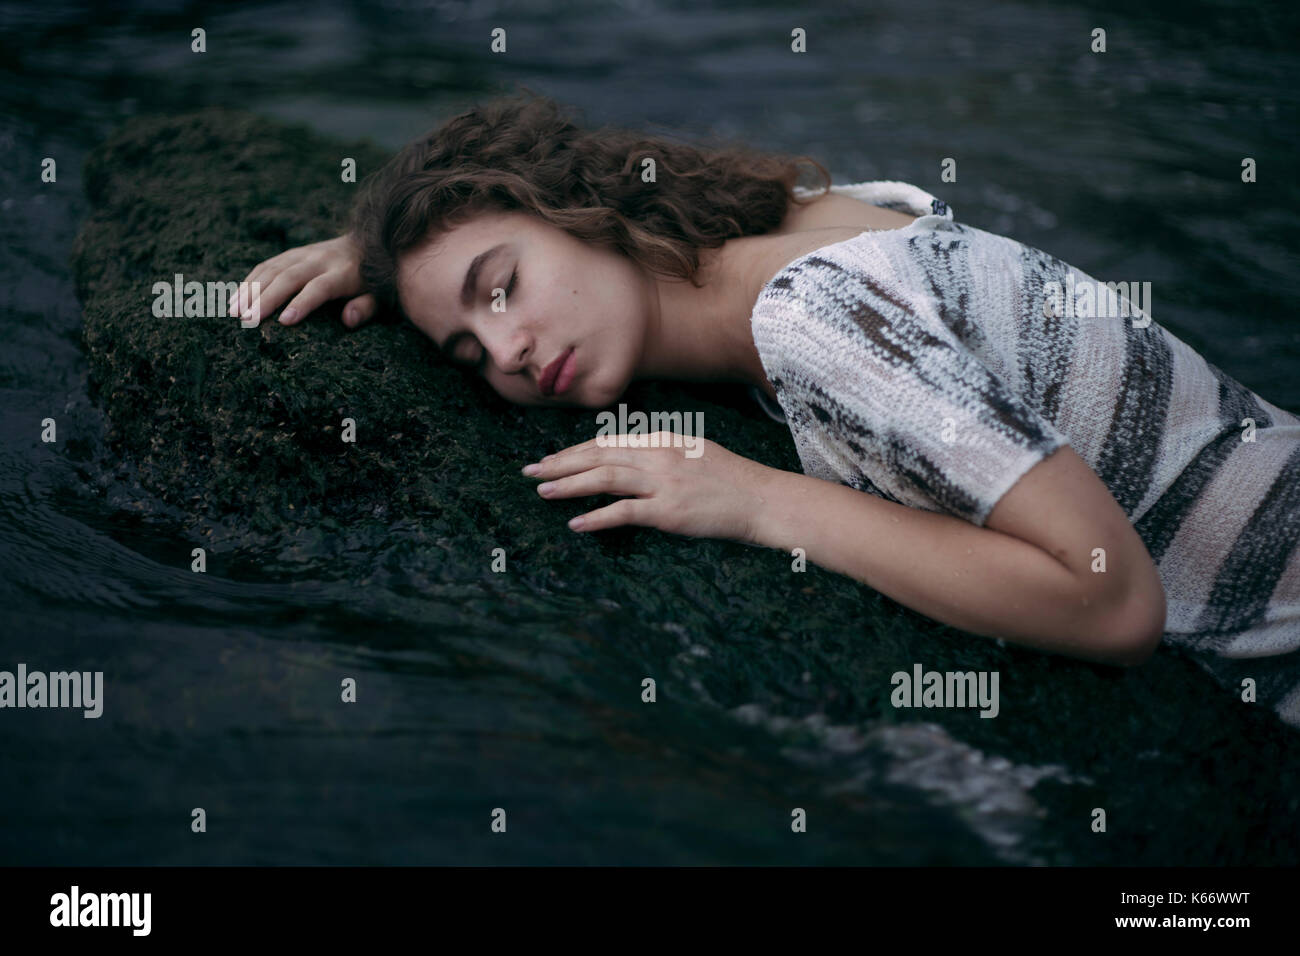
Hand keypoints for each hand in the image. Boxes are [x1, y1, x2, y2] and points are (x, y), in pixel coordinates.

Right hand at [228, 234, 376, 327]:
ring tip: (234, 312)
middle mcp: (320, 260)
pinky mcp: (292, 253)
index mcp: (343, 273)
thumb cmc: (373, 280)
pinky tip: (235, 299)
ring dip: (251, 290)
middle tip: (248, 321)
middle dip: (266, 299)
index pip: (319, 287)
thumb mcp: (379, 295)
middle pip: (289, 277)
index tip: (285, 321)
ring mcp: (303, 254)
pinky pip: (266, 265)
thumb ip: (366, 307)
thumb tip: (348, 320)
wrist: (368, 242)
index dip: (302, 303)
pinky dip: (249, 281)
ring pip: (272, 269)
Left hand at [522, 432, 774, 542]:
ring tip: (543, 492)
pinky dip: (596, 517)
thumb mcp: (691, 454)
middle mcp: (658, 456)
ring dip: (569, 485)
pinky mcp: (668, 511)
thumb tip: (623, 462)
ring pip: (604, 478)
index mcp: (662, 440)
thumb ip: (657, 454)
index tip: (549, 459)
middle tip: (531, 472)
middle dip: (560, 463)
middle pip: (598, 456)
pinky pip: (623, 512)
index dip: (573, 450)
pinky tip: (576, 523)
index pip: (607, 442)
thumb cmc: (728, 480)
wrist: (760, 499)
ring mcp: (663, 482)